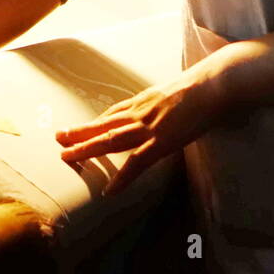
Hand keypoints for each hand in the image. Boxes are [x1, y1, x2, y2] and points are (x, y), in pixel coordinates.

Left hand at [55, 64, 224, 195]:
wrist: (216, 82)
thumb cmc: (205, 86)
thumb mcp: (178, 93)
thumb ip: (167, 103)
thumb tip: (170, 109)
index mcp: (145, 100)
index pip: (114, 112)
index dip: (94, 121)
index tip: (79, 127)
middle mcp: (141, 111)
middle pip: (104, 124)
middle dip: (79, 132)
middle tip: (58, 138)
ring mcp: (149, 126)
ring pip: (110, 139)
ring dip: (86, 149)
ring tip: (66, 157)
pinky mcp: (162, 141)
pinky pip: (137, 162)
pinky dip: (122, 178)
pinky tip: (110, 191)